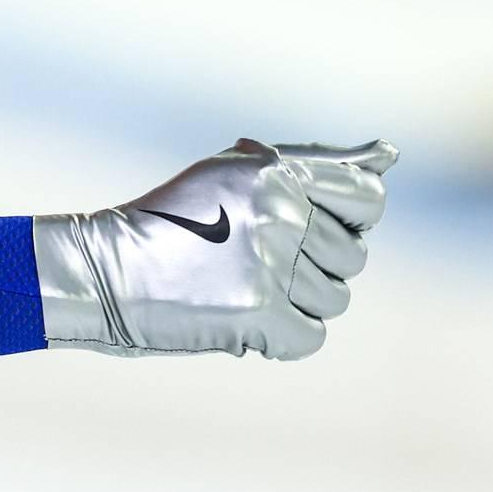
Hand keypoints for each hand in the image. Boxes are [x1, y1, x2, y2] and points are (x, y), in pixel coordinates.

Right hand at [32, 138, 396, 358]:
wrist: (101, 271)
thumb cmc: (171, 220)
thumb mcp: (235, 172)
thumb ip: (313, 164)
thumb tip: (391, 154)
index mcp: (276, 171)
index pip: (365, 196)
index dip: (350, 220)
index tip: (318, 230)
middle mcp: (280, 210)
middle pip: (352, 256)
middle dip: (315, 265)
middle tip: (259, 263)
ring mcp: (271, 263)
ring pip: (335, 298)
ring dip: (298, 303)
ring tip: (243, 289)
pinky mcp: (259, 313)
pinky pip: (310, 336)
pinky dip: (281, 338)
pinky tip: (242, 320)